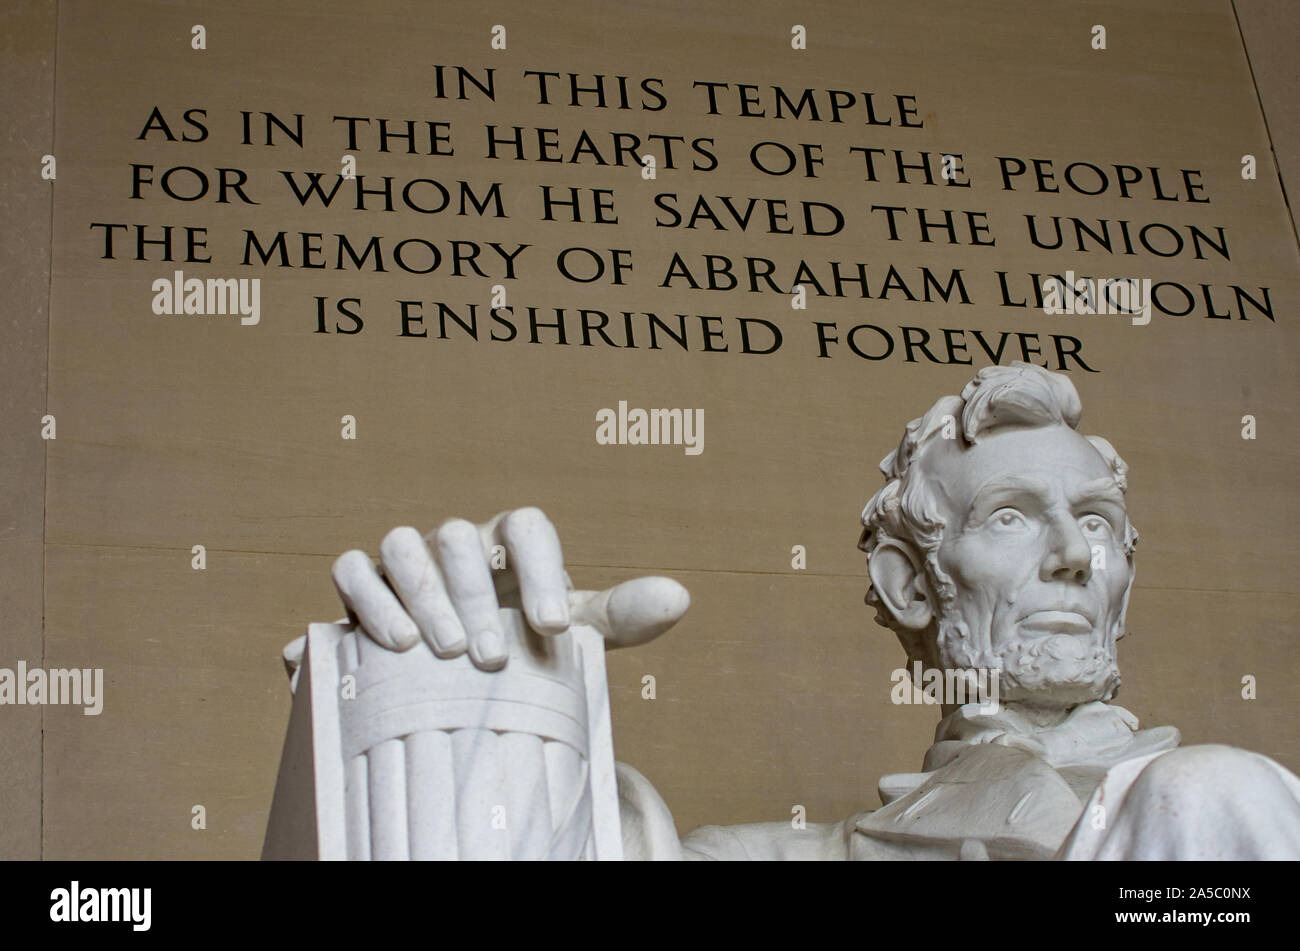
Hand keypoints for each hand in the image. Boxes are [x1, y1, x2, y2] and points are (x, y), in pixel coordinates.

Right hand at [329, 507, 689, 669]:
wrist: (464, 670)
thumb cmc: (525, 640)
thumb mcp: (576, 631)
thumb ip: (623, 616)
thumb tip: (682, 597)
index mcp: (512, 543)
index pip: (528, 527)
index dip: (542, 569)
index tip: (554, 628)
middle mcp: (458, 541)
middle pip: (459, 539)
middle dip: (474, 597)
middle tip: (491, 658)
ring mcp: (408, 559)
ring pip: (400, 545)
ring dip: (417, 594)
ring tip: (437, 652)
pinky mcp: (364, 585)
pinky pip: (351, 570)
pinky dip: (365, 600)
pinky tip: (385, 645)